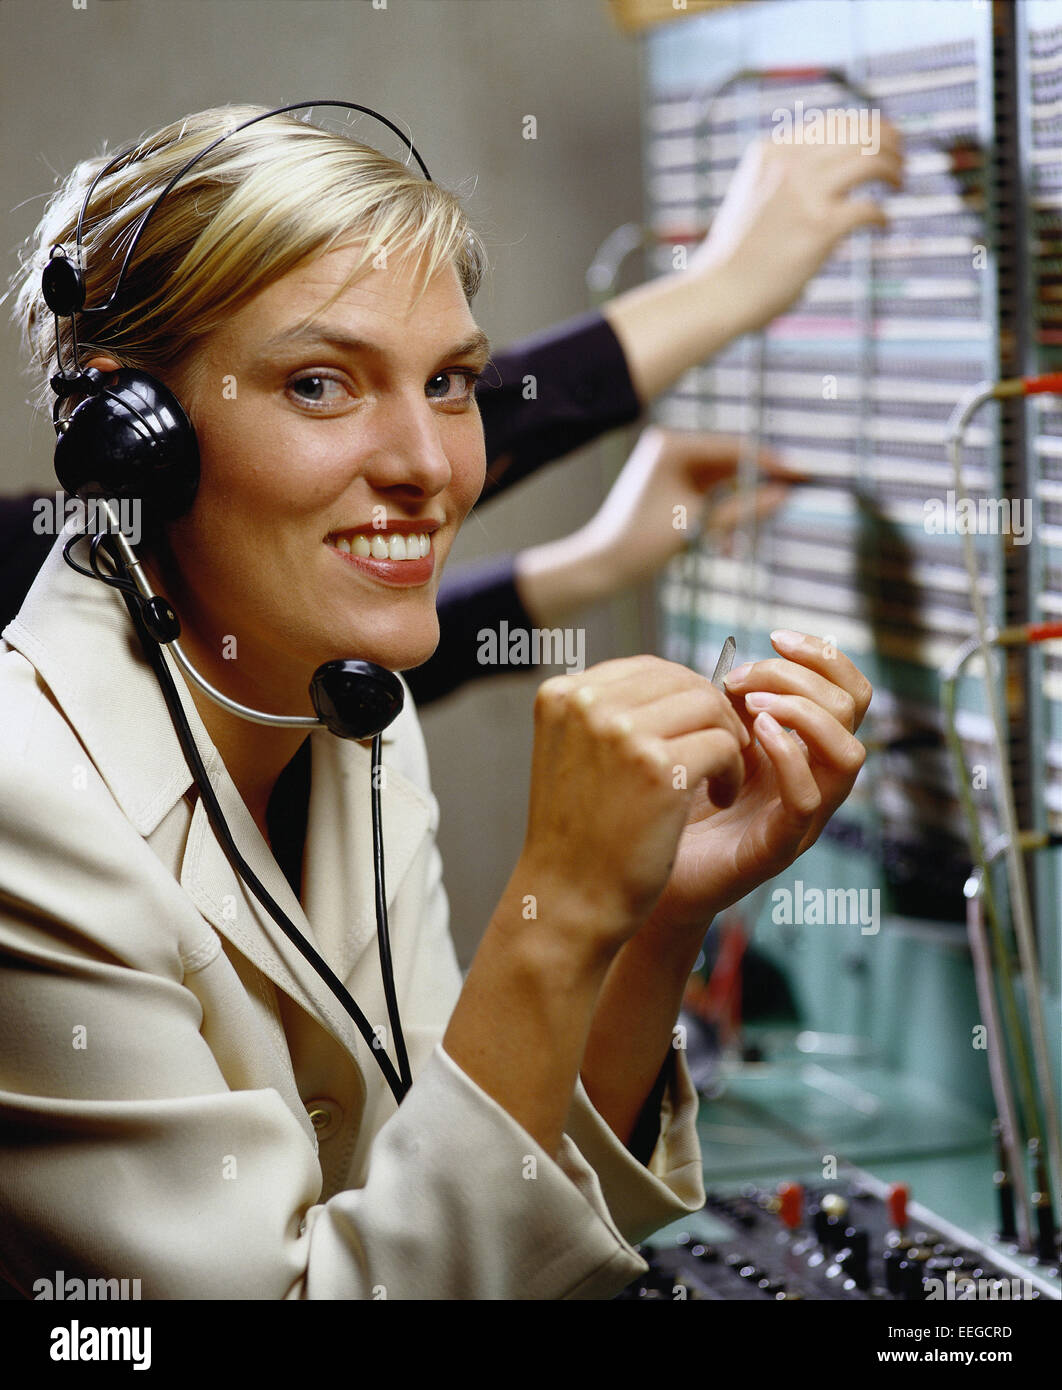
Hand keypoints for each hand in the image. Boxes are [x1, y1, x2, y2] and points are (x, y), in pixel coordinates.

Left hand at [513, 426, 794, 621]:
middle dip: (759, 485)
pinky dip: (723, 515)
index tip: (802, 474)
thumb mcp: (699, 526)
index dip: (771, 462)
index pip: (734, 448)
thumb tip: (785, 494)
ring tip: (758, 529)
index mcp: (672, 445)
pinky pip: (710, 495)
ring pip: (723, 481)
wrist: (602, 566)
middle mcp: (670, 448)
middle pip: (730, 462)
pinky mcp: (672, 486)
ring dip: (741, 506)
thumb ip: (744, 508)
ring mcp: (670, 466)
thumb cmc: (641, 544)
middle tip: (797, 493)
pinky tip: (732, 542)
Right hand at [520, 655, 751, 954]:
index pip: (646, 669)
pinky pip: (724, 744)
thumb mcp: (575, 754)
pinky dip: (733, 771)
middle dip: (711, 715)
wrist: (569, 899)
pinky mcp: (659, 767)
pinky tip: (719, 798)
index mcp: (563, 694)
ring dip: (726, 740)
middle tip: (719, 755)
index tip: (691, 736)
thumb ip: (608, 713)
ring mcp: (622, 732)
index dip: (683, 699)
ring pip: (708, 706)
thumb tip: (674, 681)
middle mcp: (587, 703)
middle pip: (681, 681)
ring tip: (718, 780)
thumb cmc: (579, 834)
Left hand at [647, 630, 870, 931]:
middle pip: (852, 710)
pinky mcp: (776, 848)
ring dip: (804, 715)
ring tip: (754, 706)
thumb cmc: (668, 803)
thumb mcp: (704, 739)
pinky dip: (790, 760)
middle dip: (799, 677)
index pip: (847, 690)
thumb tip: (737, 666)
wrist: (635, 874)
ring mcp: (801, 817)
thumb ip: (729, 706)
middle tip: (739, 680)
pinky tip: (754, 736)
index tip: (773, 636)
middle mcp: (812, 778)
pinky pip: (809, 801)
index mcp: (800, 747)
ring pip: (849, 755)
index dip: (823, 655)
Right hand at [690, 124, 903, 333]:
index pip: (834, 123)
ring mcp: (807, 194)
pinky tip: (883, 224)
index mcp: (772, 151)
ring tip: (900, 181)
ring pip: (871, 159)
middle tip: (901, 157)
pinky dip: (882, 216)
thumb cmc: (735, 255)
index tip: (883, 140)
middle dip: (889, 140)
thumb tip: (825, 170)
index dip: (867, 127)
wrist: (719, 291)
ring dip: (893, 167)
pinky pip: (869, 208)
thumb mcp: (752, 195)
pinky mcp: (822, 227)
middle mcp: (791, 164)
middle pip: (859, 133)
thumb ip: (783, 176)